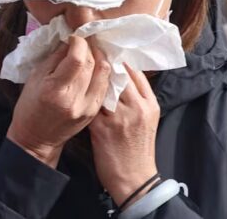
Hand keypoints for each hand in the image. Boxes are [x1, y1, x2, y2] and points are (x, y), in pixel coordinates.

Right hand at [7, 36, 110, 167]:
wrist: (36, 138)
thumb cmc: (30, 106)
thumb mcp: (35, 78)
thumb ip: (55, 58)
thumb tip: (71, 40)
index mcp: (55, 91)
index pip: (77, 59)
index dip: (80, 42)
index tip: (76, 36)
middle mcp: (75, 100)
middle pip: (93, 64)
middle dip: (91, 47)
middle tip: (85, 40)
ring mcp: (88, 107)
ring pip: (105, 73)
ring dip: (100, 57)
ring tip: (92, 50)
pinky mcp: (95, 111)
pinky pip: (106, 85)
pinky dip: (103, 72)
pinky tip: (97, 65)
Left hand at [89, 65, 159, 207]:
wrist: (135, 178)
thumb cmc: (140, 149)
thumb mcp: (149, 120)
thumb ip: (140, 100)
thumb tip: (125, 80)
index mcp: (150, 104)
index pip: (137, 74)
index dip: (122, 60)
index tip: (110, 51)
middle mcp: (137, 107)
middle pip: (120, 76)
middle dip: (106, 62)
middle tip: (93, 50)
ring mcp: (120, 118)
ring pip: (104, 87)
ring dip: (93, 76)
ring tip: (82, 64)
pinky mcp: (103, 129)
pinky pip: (92, 105)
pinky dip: (83, 95)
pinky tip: (76, 89)